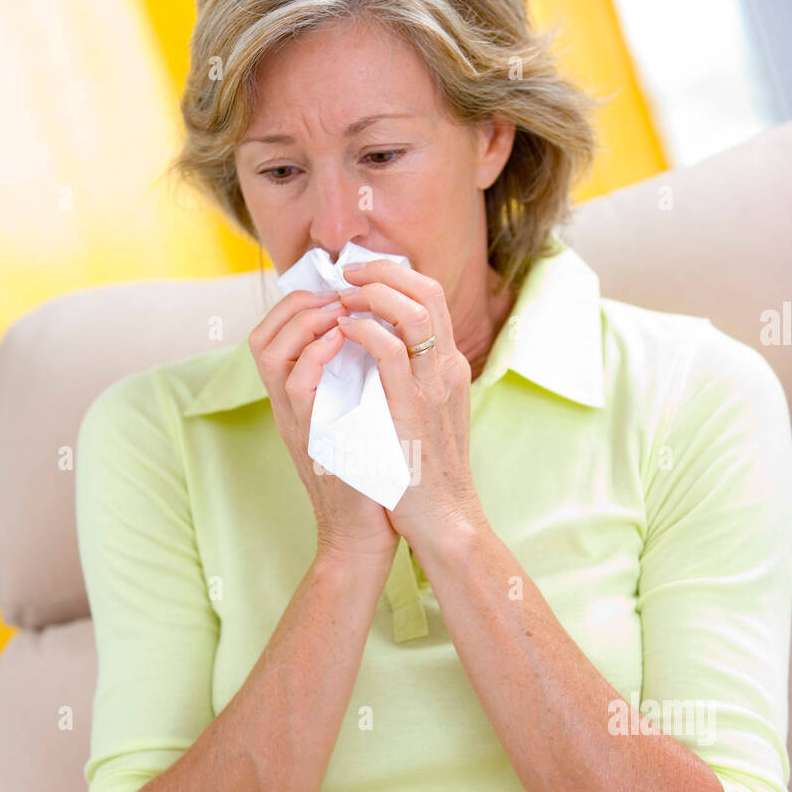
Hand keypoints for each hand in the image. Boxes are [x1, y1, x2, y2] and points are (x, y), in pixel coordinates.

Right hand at [248, 289, 399, 566]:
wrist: (364, 533)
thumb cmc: (371, 476)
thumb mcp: (357, 418)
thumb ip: (354, 382)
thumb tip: (376, 338)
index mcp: (298, 400)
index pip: (272, 336)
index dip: (297, 305)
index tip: (335, 292)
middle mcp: (287, 408)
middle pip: (261, 337)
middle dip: (297, 304)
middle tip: (337, 294)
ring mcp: (295, 422)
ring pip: (269, 353)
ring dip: (304, 322)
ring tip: (340, 309)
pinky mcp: (311, 437)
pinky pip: (296, 383)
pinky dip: (315, 353)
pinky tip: (345, 338)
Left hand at [334, 260, 488, 552]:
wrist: (444, 520)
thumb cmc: (425, 476)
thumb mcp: (424, 418)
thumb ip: (408, 385)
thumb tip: (376, 360)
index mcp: (449, 369)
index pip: (432, 299)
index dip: (396, 277)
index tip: (361, 278)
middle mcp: (448, 369)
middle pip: (428, 291)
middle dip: (384, 271)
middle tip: (347, 273)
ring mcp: (435, 385)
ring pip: (413, 309)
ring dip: (373, 293)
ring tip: (342, 296)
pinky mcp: (414, 407)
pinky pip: (389, 349)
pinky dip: (363, 330)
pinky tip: (343, 332)